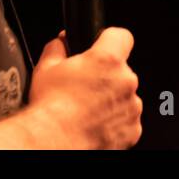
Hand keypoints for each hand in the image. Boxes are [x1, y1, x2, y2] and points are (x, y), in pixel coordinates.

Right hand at [27, 26, 142, 148]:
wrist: (55, 142)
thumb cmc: (51, 108)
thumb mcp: (46, 68)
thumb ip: (57, 48)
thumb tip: (61, 42)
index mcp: (107, 60)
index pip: (122, 36)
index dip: (111, 39)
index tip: (103, 46)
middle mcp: (125, 82)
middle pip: (121, 70)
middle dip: (106, 76)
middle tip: (84, 87)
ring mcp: (132, 107)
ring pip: (124, 96)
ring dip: (111, 100)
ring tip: (87, 110)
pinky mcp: (133, 130)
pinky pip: (126, 119)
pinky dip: (114, 121)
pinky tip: (94, 124)